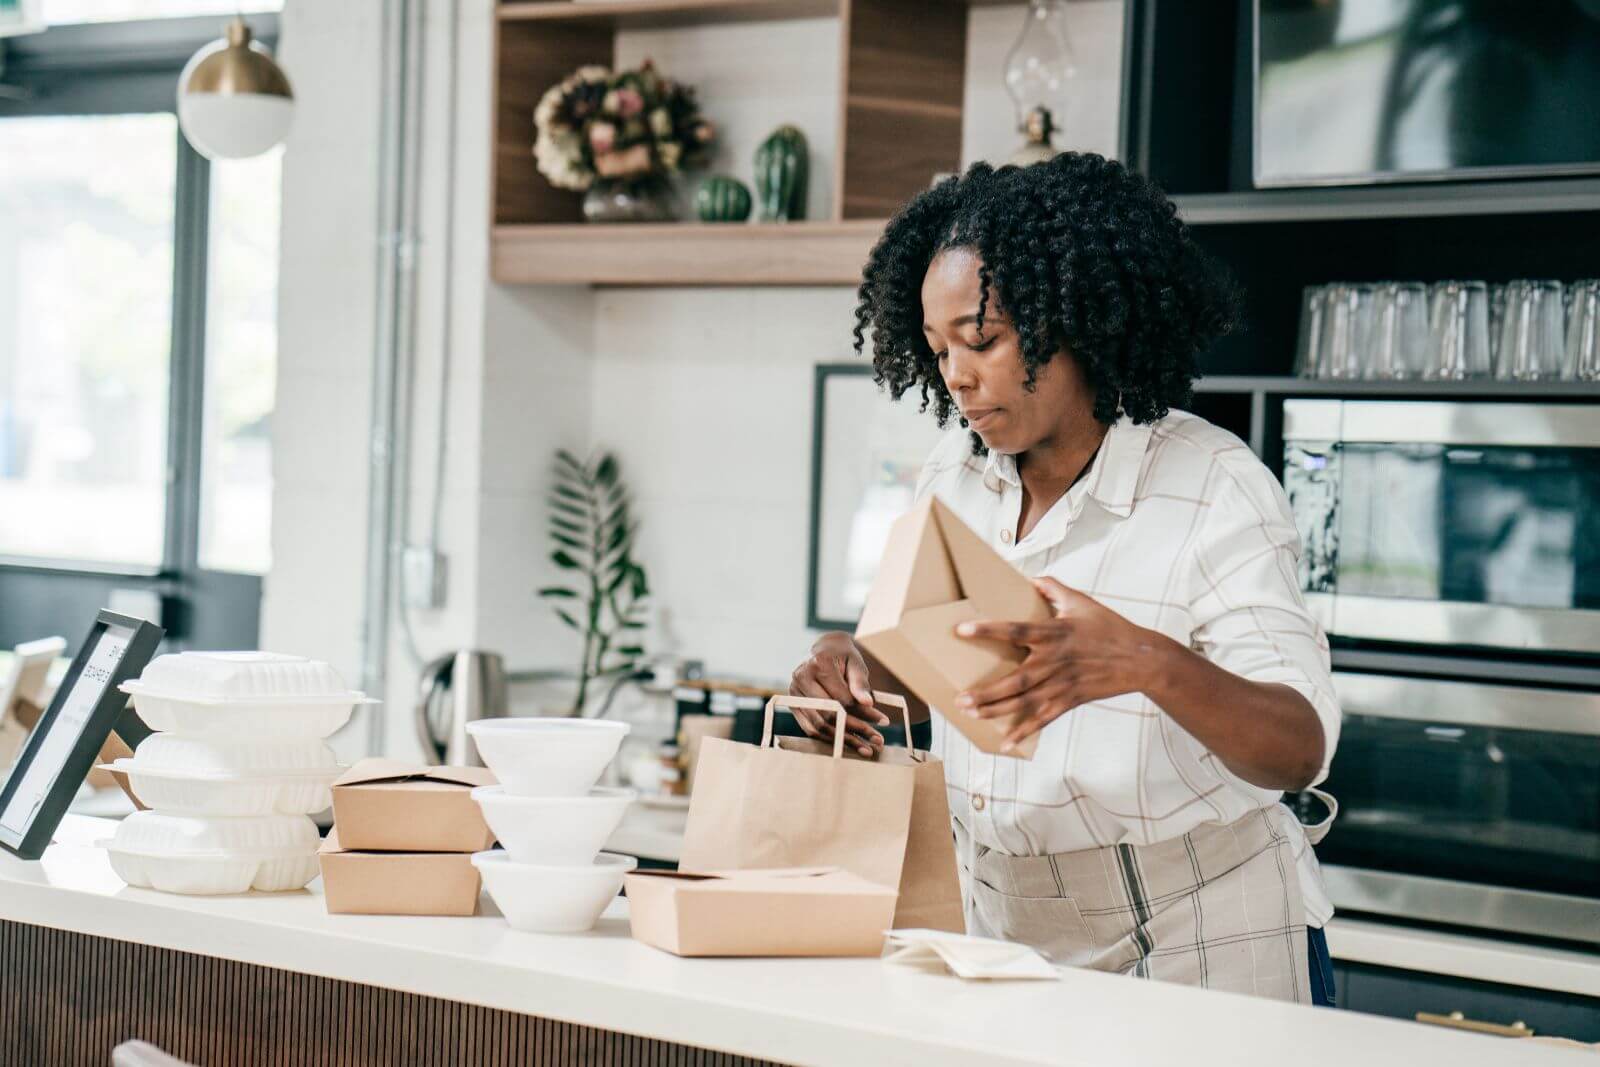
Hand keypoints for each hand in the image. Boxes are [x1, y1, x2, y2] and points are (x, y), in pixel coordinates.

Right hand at [788, 632, 891, 756]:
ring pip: (818, 725)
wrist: (824, 649)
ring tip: (866, 748)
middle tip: (877, 740)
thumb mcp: (856, 663)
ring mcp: (794, 693)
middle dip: (854, 730)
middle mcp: (801, 678)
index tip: (883, 722)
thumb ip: (860, 683)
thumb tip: (868, 703)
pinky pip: (810, 728)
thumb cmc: (843, 656)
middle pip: (828, 714)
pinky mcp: (793, 705)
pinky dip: (830, 738)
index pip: (841, 698)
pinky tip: (848, 743)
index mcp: (818, 664)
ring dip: (843, 740)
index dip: (863, 713)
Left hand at [954, 578, 1171, 752]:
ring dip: (996, 710)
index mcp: (1055, 633)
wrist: (1141, 659)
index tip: (961, 630)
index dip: (988, 630)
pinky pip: (1044, 718)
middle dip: (986, 691)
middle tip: (960, 698)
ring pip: (1025, 701)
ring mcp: (1063, 683)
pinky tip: (1006, 742)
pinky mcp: (1071, 700)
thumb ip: (1054, 589)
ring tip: (971, 713)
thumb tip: (1033, 578)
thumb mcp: (1082, 601)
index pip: (1015, 630)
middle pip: (1016, 679)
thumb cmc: (1110, 627)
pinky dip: (1025, 731)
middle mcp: (1055, 661)